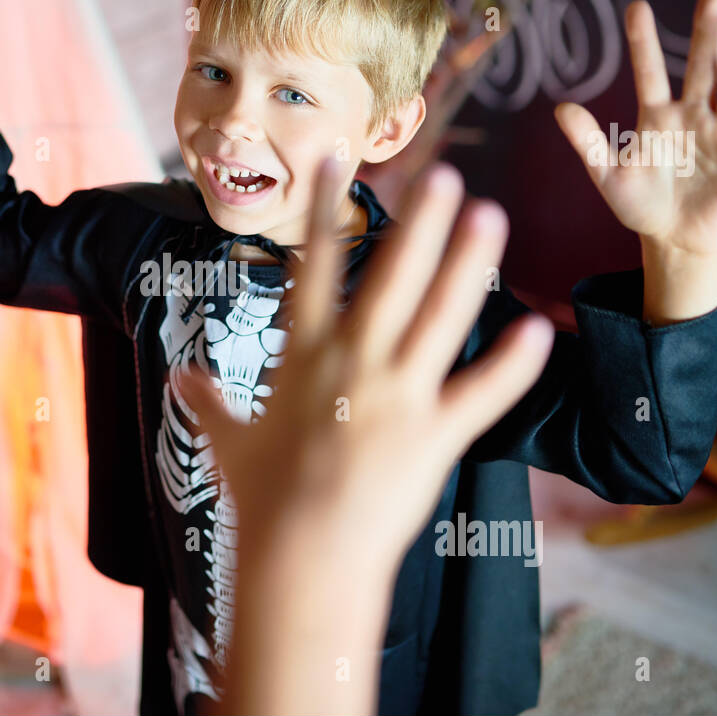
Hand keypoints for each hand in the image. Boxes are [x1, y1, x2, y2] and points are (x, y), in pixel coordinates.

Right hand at [178, 159, 554, 576]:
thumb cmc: (261, 500)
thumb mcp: (228, 443)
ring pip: (439, 316)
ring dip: (467, 264)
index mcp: (304, 356)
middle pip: (390, 277)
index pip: (314, 268)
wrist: (300, 554)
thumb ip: (208, 400)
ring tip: (493, 217)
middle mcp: (352, 362)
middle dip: (419, 222)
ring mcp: (397, 395)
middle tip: (445, 174)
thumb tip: (178, 378)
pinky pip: (481, 392)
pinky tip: (538, 329)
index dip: (322, 211)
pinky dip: (512, 364)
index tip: (332, 161)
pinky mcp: (435, 435)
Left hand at [554, 0, 716, 258]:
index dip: (642, 42)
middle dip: (706, 34)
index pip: (649, 72)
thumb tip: (560, 107)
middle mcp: (693, 115)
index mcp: (658, 116)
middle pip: (702, 67)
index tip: (635, 6)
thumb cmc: (640, 205)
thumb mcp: (608, 176)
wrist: (674, 238)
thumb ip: (588, 142)